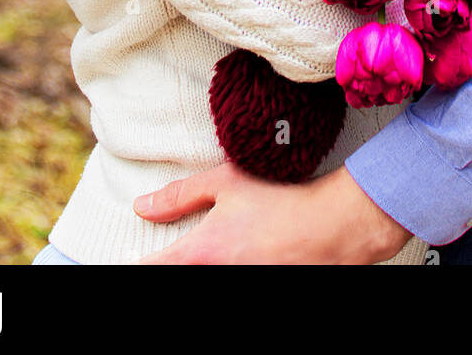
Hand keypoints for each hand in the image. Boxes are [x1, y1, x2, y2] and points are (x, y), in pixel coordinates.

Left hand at [131, 161, 412, 264]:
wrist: (334, 225)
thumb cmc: (281, 198)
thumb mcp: (226, 183)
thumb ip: (180, 196)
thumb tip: (140, 207)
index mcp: (202, 252)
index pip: (153, 268)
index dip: (140, 262)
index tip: (136, 257)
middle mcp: (218, 276)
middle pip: (178, 277)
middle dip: (174, 264)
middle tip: (180, 252)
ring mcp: (241, 286)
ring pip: (205, 285)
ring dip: (204, 266)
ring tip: (218, 251)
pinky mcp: (262, 288)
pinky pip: (230, 286)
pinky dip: (229, 269)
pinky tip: (240, 256)